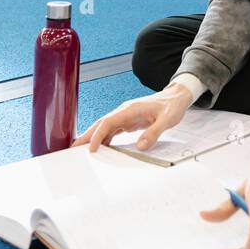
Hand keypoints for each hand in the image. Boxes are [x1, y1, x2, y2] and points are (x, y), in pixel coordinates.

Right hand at [71, 82, 192, 151]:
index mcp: (130, 109)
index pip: (108, 122)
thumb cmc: (172, 106)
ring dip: (93, 138)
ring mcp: (125, 116)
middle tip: (73, 148)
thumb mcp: (167, 120)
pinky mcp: (128, 121)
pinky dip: (104, 139)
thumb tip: (140, 146)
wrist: (176, 97)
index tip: (91, 148)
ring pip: (104, 127)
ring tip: (81, 151)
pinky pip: (112, 130)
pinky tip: (100, 148)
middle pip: (101, 124)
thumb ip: (153, 132)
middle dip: (87, 136)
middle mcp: (124, 112)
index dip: (98, 135)